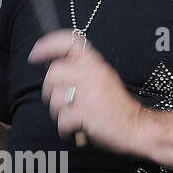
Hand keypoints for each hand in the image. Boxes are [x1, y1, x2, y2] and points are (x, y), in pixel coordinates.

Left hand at [28, 30, 144, 152]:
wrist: (138, 126)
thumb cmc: (117, 106)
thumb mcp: (103, 78)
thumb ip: (82, 71)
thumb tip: (54, 70)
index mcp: (96, 64)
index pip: (69, 41)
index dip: (48, 45)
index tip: (35, 55)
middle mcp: (92, 74)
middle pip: (53, 73)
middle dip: (49, 90)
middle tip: (60, 101)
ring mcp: (88, 93)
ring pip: (54, 99)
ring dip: (58, 112)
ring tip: (71, 117)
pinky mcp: (86, 113)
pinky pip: (62, 120)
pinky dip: (65, 130)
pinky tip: (74, 130)